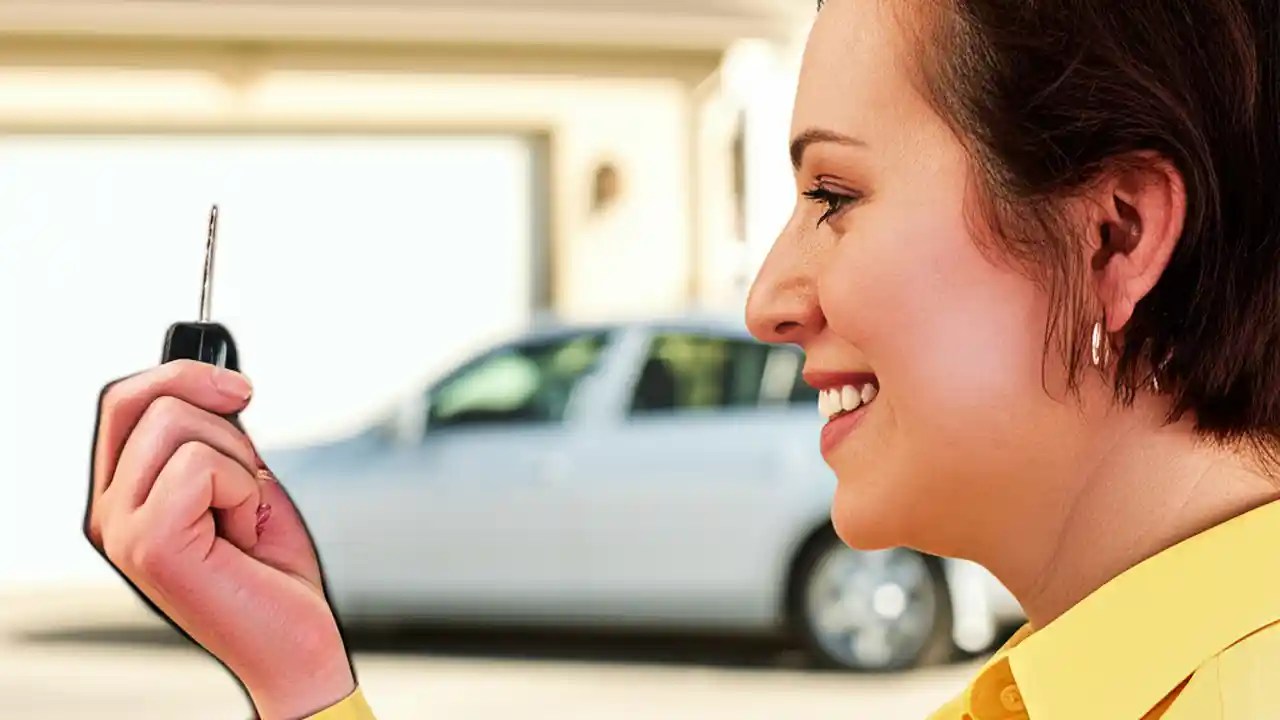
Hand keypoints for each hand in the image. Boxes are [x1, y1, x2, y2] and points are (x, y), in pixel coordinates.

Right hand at [85, 360, 355, 719]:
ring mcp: (122, 530)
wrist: (295, 643)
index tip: (240, 388)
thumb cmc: (273, 573)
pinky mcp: (150, 544)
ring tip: (242, 519)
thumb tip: (217, 380)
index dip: (179, 373)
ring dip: (238, 466)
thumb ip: (212, 437)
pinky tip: (243, 535)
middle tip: (251, 472)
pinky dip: (243, 491)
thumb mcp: (241, 482)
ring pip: (179, 425)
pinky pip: (201, 465)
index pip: (123, 400)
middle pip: (148, 400)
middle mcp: (110, 513)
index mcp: (125, 496)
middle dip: (220, 418)